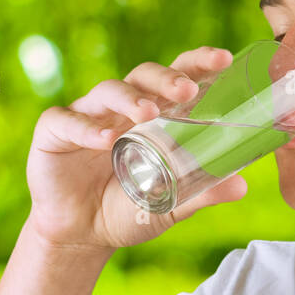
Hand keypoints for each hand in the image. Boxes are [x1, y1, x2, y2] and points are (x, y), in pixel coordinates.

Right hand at [25, 45, 245, 251]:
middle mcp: (121, 108)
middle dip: (167, 78)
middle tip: (187, 90)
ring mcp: (88, 115)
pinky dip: (88, 128)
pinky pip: (68, 121)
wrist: (81, 236)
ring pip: (108, 91)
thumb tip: (241, 185)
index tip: (224, 59)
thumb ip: (201, 194)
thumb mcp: (169, 205)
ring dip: (130, 99)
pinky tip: (105, 140)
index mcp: (153, 116)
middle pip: (144, 75)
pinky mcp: (54, 131)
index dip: (199, 64)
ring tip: (147, 114)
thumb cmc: (127, 211)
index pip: (177, 78)